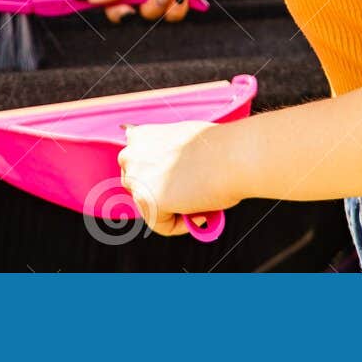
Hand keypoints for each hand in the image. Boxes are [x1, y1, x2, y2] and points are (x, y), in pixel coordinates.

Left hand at [117, 119, 238, 236]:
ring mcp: (136, 179)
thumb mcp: (183, 141)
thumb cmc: (218, 147)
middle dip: (162, 196)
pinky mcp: (148, 200)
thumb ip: (168, 156)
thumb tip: (172, 178)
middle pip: (139, 188)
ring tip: (199, 202)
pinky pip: (162, 225)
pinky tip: (200, 211)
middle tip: (190, 198)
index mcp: (139, 136)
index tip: (181, 184)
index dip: (161, 179)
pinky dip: (181, 226)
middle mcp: (130, 155)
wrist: (232, 155)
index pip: (139, 167)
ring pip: (149, 208)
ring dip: (172, 211)